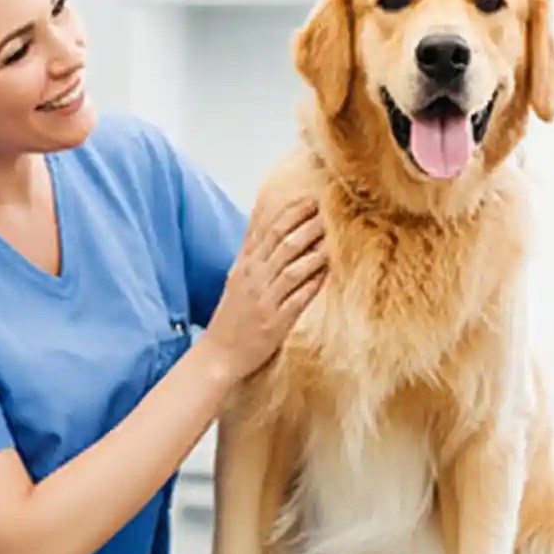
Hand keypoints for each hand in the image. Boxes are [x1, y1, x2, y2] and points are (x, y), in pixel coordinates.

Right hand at [201, 192, 327, 382]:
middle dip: (307, 226)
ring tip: (334, 238)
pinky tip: (328, 273)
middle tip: (328, 212)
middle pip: (283, 244)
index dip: (291, 213)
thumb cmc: (232, 316)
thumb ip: (251, 253)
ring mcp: (264, 300)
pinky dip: (313, 284)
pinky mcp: (275, 322)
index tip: (310, 198)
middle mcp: (254, 279)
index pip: (268, 231)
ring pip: (292, 269)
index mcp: (245, 266)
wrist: (219, 354)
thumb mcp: (236, 278)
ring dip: (315, 252)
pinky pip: (298, 299)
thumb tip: (262, 223)